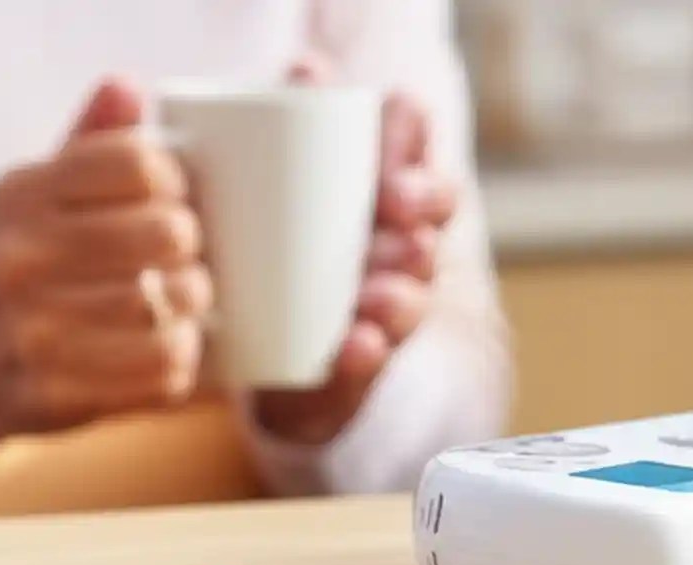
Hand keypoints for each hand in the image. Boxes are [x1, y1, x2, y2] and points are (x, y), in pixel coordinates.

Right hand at [0, 78, 209, 426]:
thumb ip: (91, 140)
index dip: (174, 181)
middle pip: (169, 234)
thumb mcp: (45, 193)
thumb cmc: (33, 264)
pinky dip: (182, 359)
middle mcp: (17, 260)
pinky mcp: (54, 395)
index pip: (139, 164)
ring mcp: (31, 333)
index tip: (170, 198)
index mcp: (21, 195)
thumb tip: (128, 87)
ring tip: (183, 304)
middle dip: (193, 248)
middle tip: (186, 259)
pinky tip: (169, 347)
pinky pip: (163, 372)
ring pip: (170, 307)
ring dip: (194, 307)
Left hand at [250, 59, 456, 443]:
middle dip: (421, 198)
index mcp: (376, 182)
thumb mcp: (263, 190)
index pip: (410, 138)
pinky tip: (358, 344)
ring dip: (400, 286)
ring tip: (373, 293)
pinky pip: (375, 359)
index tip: (387, 116)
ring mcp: (389, 300)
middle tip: (391, 202)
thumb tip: (271, 74)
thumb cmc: (264, 247)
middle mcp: (398, 236)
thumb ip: (273, 132)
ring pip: (415, 286)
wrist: (258, 354)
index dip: (408, 131)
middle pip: (434, 204)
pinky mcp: (364, 361)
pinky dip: (368, 350)